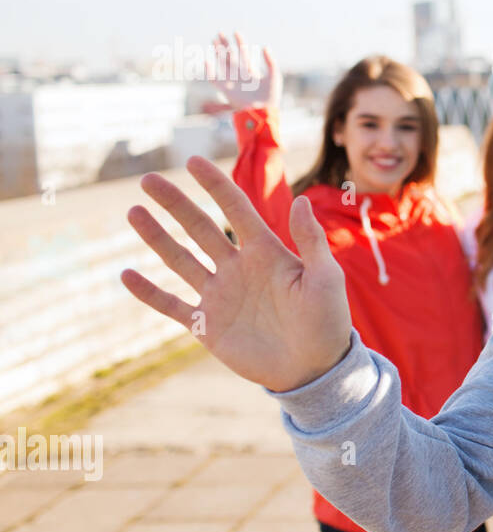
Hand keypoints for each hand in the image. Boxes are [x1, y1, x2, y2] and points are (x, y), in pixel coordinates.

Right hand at [120, 156, 350, 392]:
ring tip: (133, 212)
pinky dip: (149, 293)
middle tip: (148, 180)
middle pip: (200, 228)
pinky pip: (172, 305)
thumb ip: (311, 241)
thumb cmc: (327, 321)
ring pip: (180, 260)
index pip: (235, 210)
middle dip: (175, 204)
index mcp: (266, 252)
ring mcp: (220, 295)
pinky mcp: (207, 325)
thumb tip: (300, 200)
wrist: (314, 369)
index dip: (215, 185)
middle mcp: (238, 268)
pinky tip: (127, 275)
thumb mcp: (325, 278)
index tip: (193, 162)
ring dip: (156, 238)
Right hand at [207, 31, 281, 111]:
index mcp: (251, 72)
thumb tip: (265, 46)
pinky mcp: (226, 90)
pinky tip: (207, 62)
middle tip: (219, 33)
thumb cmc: (270, 96)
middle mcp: (240, 75)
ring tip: (213, 41)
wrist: (262, 111)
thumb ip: (270, 62)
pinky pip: (215, 80)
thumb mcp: (274, 76)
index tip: (236, 32)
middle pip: (230, 57)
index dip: (240, 43)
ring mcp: (232, 82)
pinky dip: (210, 72)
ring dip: (218, 53)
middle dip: (225, 45)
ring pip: (222, 64)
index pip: (243, 53)